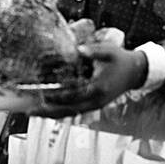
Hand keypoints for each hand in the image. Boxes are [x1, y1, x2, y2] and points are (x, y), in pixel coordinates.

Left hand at [32, 40, 146, 118]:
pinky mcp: (93, 106)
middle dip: (48, 111)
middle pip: (67, 110)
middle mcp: (95, 101)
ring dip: (51, 114)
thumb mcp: (109, 51)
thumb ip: (94, 50)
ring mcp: (94, 106)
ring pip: (69, 114)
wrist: (136, 72)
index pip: (73, 96)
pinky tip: (47, 109)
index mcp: (98, 88)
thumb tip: (78, 49)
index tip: (41, 94)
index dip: (56, 96)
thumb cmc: (121, 60)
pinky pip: (74, 111)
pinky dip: (60, 111)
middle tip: (29, 111)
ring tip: (33, 113)